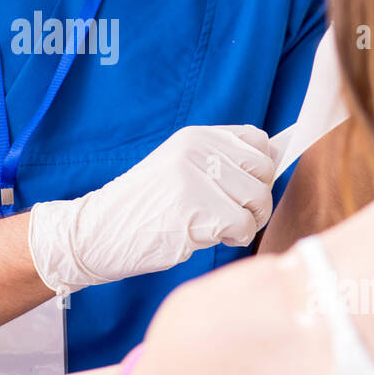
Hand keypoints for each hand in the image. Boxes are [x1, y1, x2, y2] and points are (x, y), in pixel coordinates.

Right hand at [29, 124, 273, 293]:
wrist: (97, 232)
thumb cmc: (143, 208)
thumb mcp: (179, 168)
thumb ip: (220, 161)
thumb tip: (276, 157)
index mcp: (195, 137)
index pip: (257, 141)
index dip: (260, 169)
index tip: (244, 189)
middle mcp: (198, 150)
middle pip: (263, 171)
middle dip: (257, 199)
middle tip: (235, 215)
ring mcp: (196, 178)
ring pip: (258, 200)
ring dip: (247, 221)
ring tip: (219, 227)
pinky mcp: (197, 210)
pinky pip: (243, 225)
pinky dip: (234, 238)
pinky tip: (210, 238)